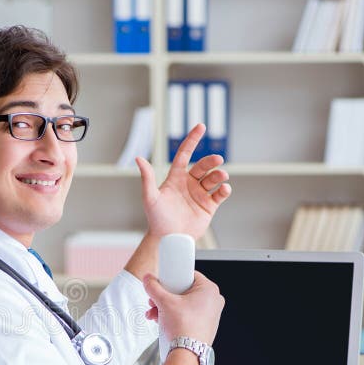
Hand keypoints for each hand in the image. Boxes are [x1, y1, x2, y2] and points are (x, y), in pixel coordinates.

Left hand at [135, 123, 231, 239]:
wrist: (169, 239)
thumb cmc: (157, 219)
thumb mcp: (150, 197)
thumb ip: (147, 178)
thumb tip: (138, 158)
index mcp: (175, 177)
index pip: (185, 154)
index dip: (192, 140)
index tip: (201, 126)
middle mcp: (189, 183)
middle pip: (203, 166)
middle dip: (211, 161)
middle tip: (218, 160)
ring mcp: (200, 194)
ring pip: (214, 178)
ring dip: (219, 175)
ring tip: (221, 177)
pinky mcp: (209, 205)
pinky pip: (220, 193)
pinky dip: (225, 189)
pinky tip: (224, 189)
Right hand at [143, 270, 223, 345]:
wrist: (187, 353)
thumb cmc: (184, 328)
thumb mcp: (164, 302)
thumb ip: (153, 287)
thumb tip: (149, 280)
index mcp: (209, 289)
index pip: (188, 275)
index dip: (171, 279)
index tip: (163, 283)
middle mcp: (213, 301)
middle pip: (183, 291)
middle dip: (165, 297)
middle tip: (156, 300)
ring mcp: (210, 314)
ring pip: (183, 304)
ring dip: (166, 308)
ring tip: (155, 313)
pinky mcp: (204, 325)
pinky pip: (187, 314)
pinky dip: (174, 316)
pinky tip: (162, 321)